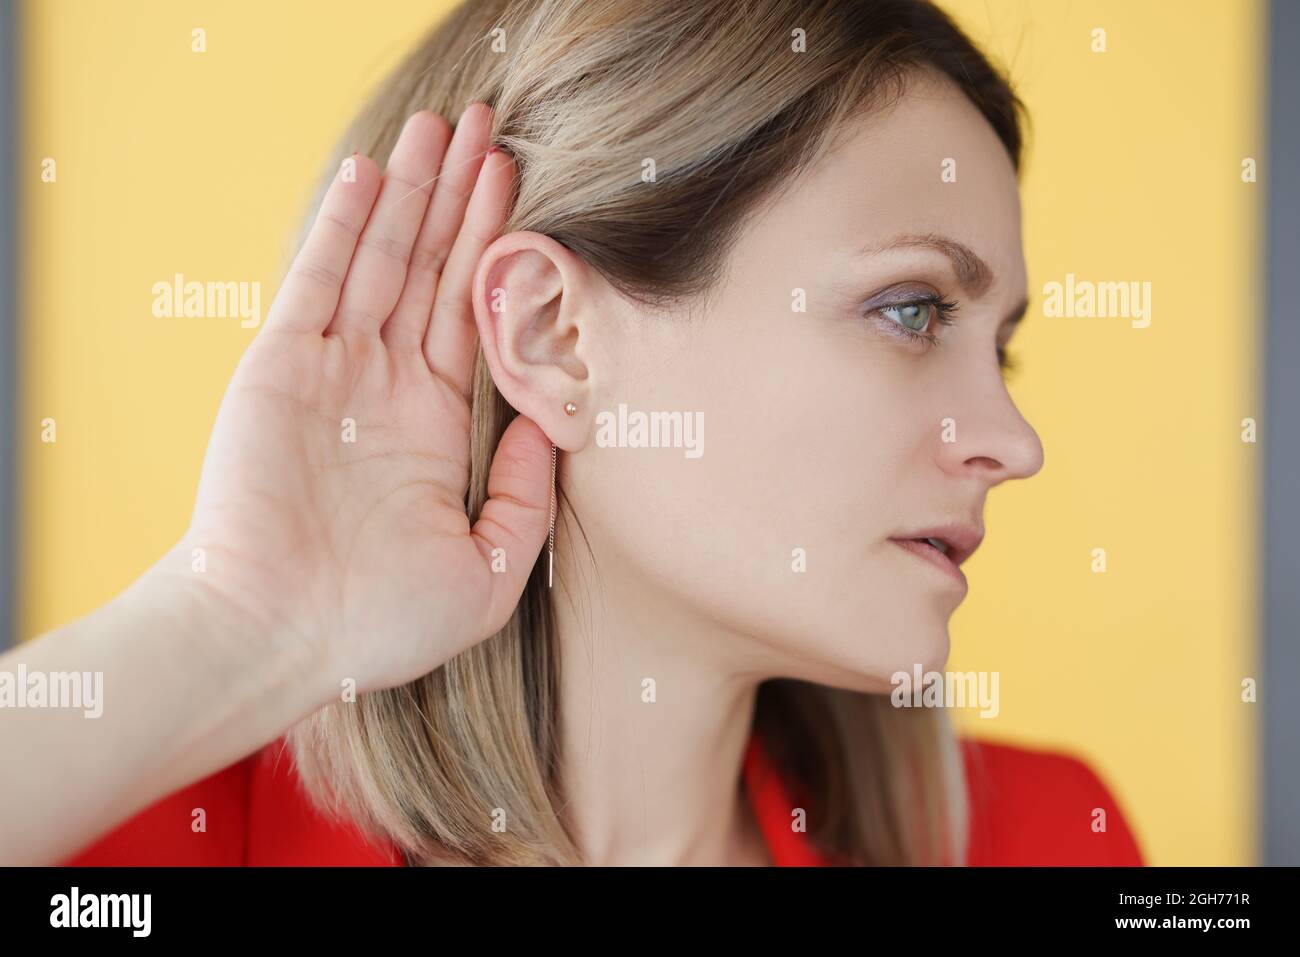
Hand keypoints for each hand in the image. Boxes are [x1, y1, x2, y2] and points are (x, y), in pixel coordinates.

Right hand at [183, 104, 550, 694]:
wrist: (277, 640)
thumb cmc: (380, 624)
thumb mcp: (486, 573)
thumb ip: (525, 499)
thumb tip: (548, 426)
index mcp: (435, 425)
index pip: (475, 319)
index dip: (501, 255)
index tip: (529, 196)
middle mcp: (387, 386)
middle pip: (434, 270)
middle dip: (463, 199)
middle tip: (492, 127)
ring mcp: (334, 370)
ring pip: (382, 260)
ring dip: (412, 192)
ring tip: (442, 126)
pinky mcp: (280, 366)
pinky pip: (316, 282)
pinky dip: (341, 226)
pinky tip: (370, 174)